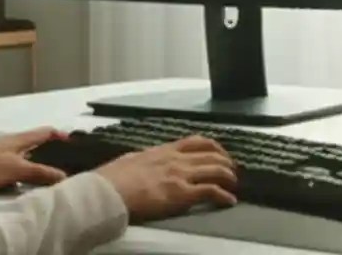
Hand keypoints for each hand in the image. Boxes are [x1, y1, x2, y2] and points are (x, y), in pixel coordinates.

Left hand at [0, 127, 68, 193]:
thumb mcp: (13, 169)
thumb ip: (38, 172)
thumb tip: (64, 175)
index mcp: (19, 140)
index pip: (45, 132)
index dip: (60, 135)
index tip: (74, 142)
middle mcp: (9, 143)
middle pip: (34, 144)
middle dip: (49, 152)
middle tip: (63, 163)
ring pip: (21, 155)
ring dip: (34, 163)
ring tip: (45, 176)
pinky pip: (9, 166)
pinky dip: (19, 172)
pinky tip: (18, 183)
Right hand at [95, 136, 237, 222]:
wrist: (107, 191)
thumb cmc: (113, 178)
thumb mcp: (132, 159)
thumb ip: (146, 160)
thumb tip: (145, 162)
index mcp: (164, 150)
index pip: (196, 142)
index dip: (214, 147)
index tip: (220, 153)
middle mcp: (176, 159)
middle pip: (212, 154)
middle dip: (226, 162)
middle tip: (232, 171)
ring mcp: (181, 175)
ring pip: (216, 170)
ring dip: (229, 177)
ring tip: (234, 185)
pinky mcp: (182, 194)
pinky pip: (211, 191)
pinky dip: (224, 196)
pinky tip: (229, 201)